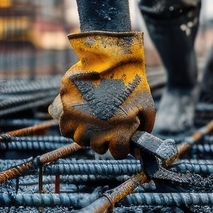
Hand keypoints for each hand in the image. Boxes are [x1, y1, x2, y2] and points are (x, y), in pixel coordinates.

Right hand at [50, 31, 154, 157]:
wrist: (113, 58)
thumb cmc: (133, 83)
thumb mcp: (147, 108)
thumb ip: (144, 132)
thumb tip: (136, 153)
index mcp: (120, 131)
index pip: (116, 153)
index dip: (120, 147)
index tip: (120, 138)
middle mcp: (98, 130)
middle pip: (97, 148)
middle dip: (103, 139)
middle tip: (107, 125)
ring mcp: (80, 120)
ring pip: (80, 139)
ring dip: (87, 133)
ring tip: (94, 120)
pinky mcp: (66, 108)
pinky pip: (65, 128)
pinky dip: (71, 126)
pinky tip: (80, 118)